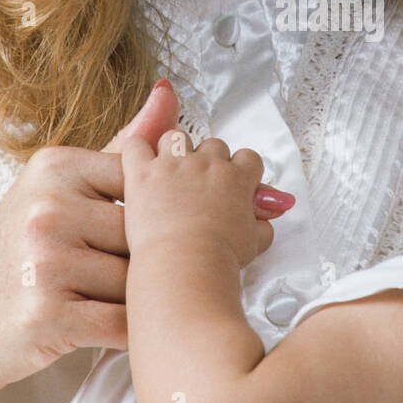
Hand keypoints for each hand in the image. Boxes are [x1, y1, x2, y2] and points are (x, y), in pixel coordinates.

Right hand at [0, 80, 183, 402]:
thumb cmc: (15, 252)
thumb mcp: (56, 188)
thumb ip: (119, 149)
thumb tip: (170, 95)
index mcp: (55, 167)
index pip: (143, 185)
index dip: (150, 218)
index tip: (134, 235)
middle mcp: (48, 209)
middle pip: (144, 235)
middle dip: (145, 263)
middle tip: (126, 276)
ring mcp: (45, 262)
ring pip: (137, 282)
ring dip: (138, 301)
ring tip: (112, 302)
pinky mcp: (46, 316)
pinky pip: (121, 324)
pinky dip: (130, 333)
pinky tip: (112, 328)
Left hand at [121, 131, 276, 268]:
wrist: (185, 265)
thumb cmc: (218, 259)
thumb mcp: (253, 244)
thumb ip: (263, 227)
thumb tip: (266, 222)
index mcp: (236, 178)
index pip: (247, 157)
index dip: (241, 168)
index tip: (235, 180)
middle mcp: (207, 164)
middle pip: (213, 144)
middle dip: (209, 160)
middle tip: (201, 183)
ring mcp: (173, 165)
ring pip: (176, 137)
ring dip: (175, 150)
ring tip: (170, 172)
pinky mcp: (142, 173)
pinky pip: (136, 145)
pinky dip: (137, 150)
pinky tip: (139, 162)